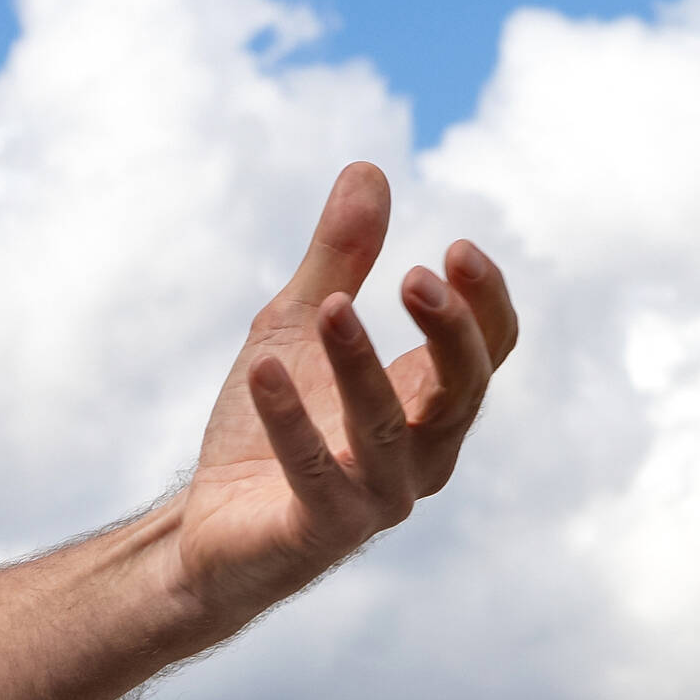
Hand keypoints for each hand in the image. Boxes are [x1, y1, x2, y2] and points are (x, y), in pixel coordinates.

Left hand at [168, 163, 516, 623]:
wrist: (210, 528)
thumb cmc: (269, 428)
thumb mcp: (297, 325)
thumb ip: (338, 259)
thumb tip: (368, 168)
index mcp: (428, 404)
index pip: (489, 352)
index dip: (485, 303)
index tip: (457, 247)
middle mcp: (420, 456)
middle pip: (464, 392)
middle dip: (450, 333)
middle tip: (417, 275)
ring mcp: (375, 499)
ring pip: (388, 430)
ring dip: (362, 367)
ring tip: (333, 310)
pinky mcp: (320, 531)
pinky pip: (314, 473)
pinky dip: (290, 421)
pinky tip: (262, 369)